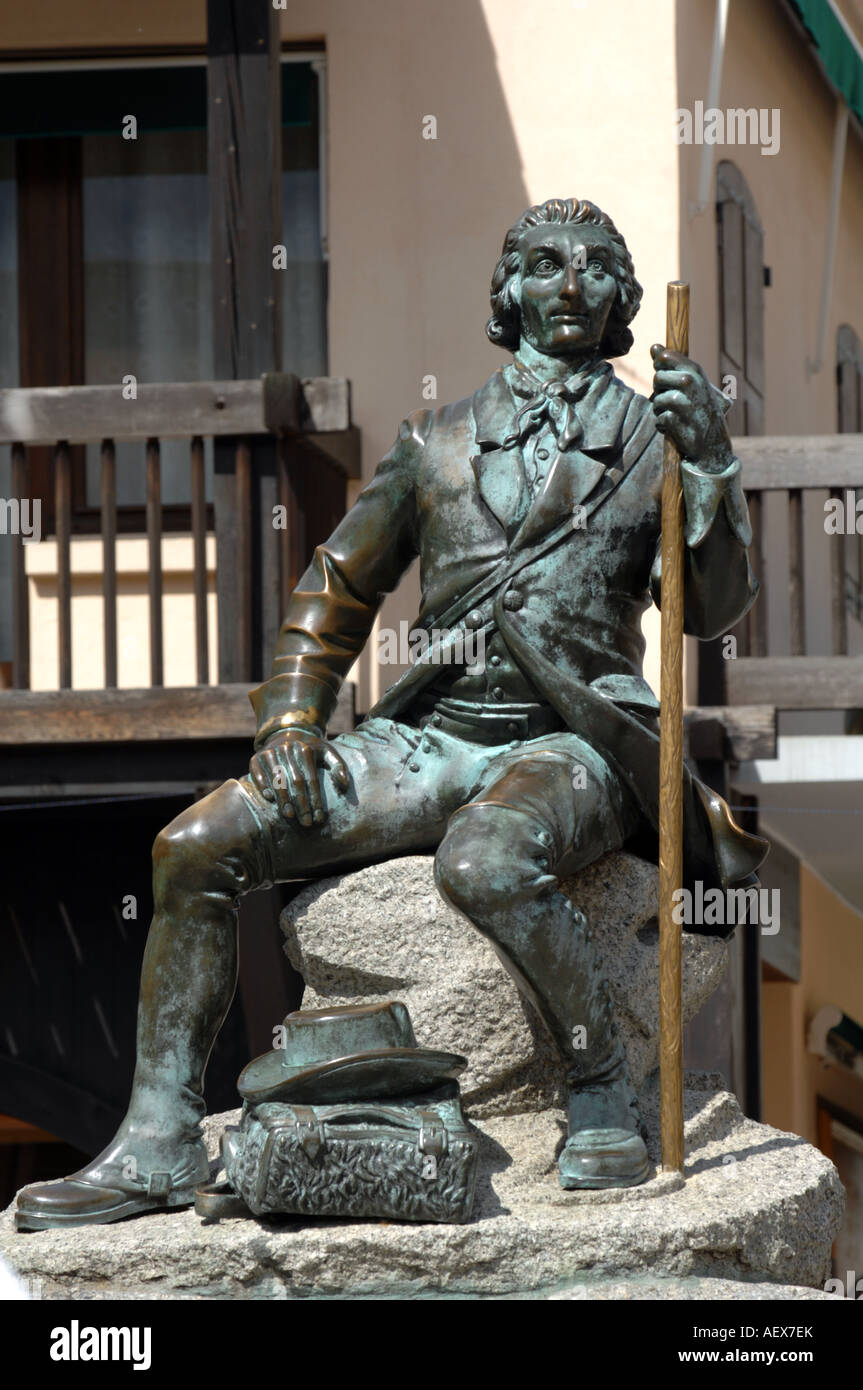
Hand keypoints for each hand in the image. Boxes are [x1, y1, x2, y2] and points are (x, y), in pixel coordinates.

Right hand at [249, 728, 349, 825]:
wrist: (286, 732)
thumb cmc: (310, 749)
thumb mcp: (327, 752)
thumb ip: (339, 766)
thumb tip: (345, 785)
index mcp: (306, 749)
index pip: (312, 779)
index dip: (315, 800)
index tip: (319, 818)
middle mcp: (287, 749)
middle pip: (295, 781)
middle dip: (301, 804)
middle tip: (306, 822)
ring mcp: (270, 753)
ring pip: (277, 779)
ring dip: (283, 799)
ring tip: (289, 816)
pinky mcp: (256, 757)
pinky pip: (257, 774)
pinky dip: (263, 786)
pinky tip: (269, 799)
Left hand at [650, 346, 732, 472]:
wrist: (713, 442)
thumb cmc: (698, 407)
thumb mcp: (690, 383)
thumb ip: (670, 364)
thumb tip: (654, 346)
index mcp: (695, 371)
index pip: (665, 357)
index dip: (660, 366)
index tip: (666, 376)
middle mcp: (690, 383)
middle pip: (657, 378)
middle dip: (660, 391)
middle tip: (672, 401)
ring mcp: (685, 402)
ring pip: (658, 400)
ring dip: (661, 410)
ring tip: (674, 414)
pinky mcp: (678, 421)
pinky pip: (660, 419)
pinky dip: (663, 425)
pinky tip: (674, 427)